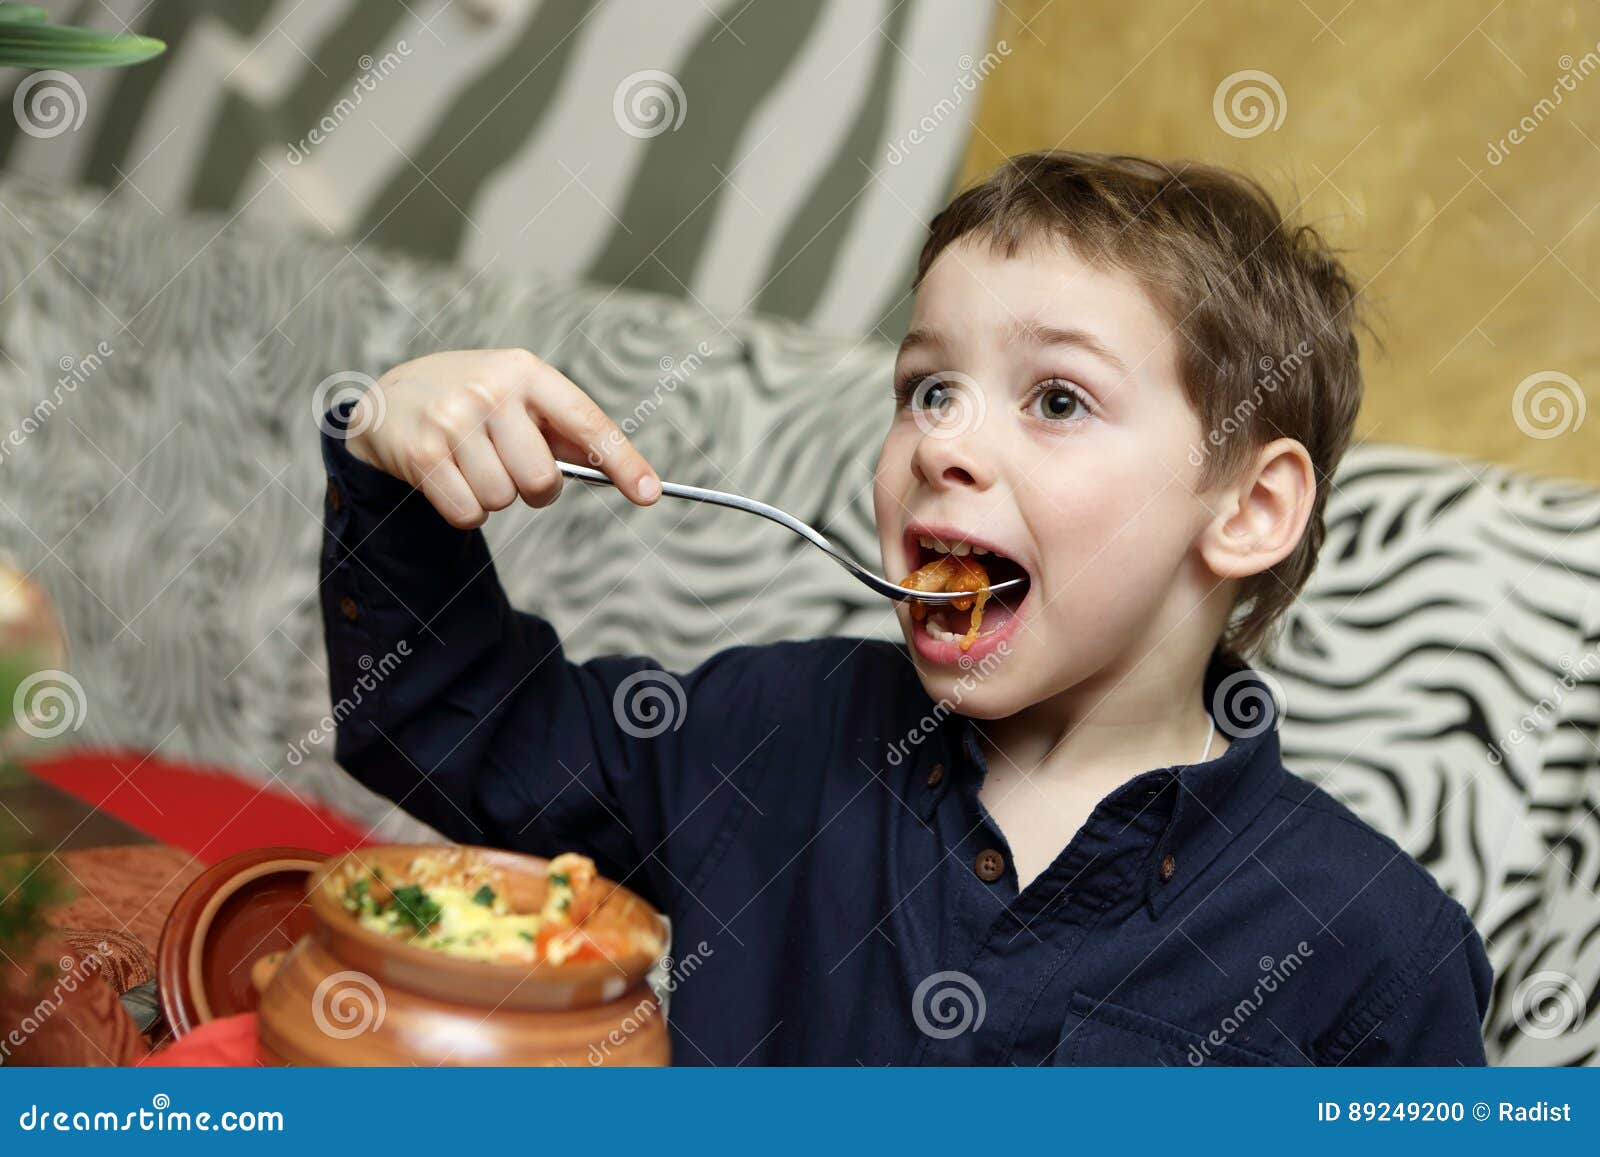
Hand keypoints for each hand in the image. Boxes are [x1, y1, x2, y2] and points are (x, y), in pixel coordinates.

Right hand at [343, 349, 659, 528]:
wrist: (392, 398)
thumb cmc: (477, 405)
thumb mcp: (520, 398)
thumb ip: (568, 432)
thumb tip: (634, 478)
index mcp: (527, 372)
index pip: (587, 423)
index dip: (623, 461)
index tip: (650, 494)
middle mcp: (491, 390)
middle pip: (542, 480)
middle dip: (534, 489)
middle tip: (512, 468)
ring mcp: (453, 419)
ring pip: (503, 499)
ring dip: (494, 497)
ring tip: (473, 466)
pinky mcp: (420, 452)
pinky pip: (469, 514)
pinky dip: (467, 511)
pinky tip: (451, 479)